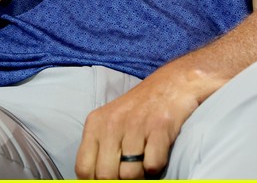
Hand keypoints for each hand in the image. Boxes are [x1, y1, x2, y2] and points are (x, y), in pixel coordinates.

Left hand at [74, 72, 198, 179]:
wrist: (172, 83)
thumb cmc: (139, 109)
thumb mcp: (110, 122)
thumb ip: (100, 148)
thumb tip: (96, 178)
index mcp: (95, 124)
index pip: (83, 168)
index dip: (95, 181)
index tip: (109, 178)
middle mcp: (112, 123)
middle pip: (106, 175)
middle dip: (119, 180)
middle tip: (129, 170)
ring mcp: (135, 125)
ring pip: (130, 174)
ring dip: (139, 174)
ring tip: (144, 159)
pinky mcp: (160, 127)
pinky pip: (152, 165)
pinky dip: (156, 165)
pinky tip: (157, 151)